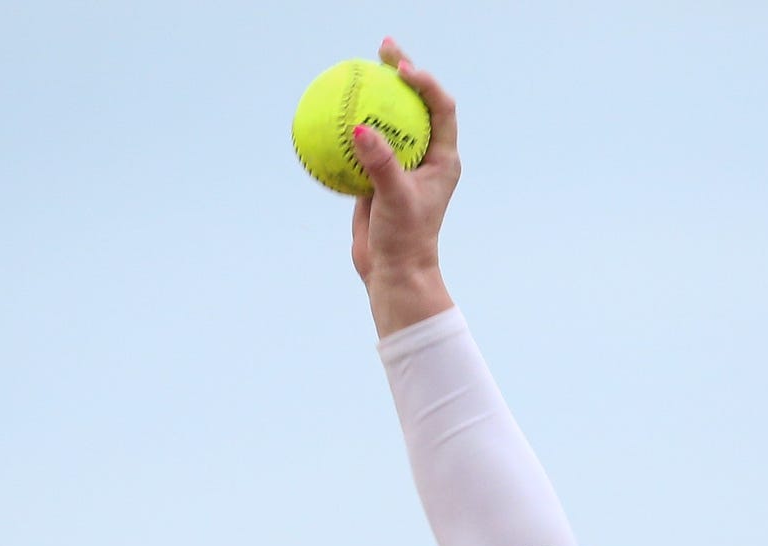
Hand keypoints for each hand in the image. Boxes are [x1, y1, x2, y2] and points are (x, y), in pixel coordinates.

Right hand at [351, 39, 462, 333]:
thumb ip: (381, 164)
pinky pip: (361, 147)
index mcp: (442, 159)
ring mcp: (400, 166)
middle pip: (415, 105)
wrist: (393, 273)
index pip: (440, 108)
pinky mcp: (377, 178)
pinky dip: (346, 130)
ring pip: (387, 122)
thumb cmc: (405, 240)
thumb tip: (360, 129)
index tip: (401, 70)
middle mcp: (425, 158)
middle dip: (400, 73)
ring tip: (354, 70)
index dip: (424, 83)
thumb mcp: (395, 200)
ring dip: (373, 96)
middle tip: (382, 49)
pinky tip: (325, 115)